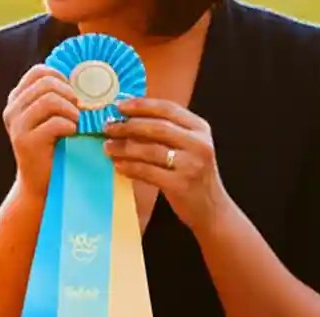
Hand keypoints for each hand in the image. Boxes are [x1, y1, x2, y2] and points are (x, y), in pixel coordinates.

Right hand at [3, 65, 79, 198]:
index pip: (38, 72)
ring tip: (76, 123)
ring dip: (71, 110)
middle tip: (78, 111)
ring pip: (50, 100)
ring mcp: (16, 125)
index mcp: (17, 99)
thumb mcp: (50, 118)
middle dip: (69, 95)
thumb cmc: (52, 148)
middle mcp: (12, 109)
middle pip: (46, 83)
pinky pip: (55, 122)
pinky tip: (71, 134)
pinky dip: (69, 126)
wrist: (40, 183)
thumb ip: (56, 97)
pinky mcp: (25, 141)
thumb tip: (82, 78)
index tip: (72, 95)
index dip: (60, 78)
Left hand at [103, 98, 233, 233]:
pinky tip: (118, 165)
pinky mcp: (180, 185)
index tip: (120, 106)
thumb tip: (129, 117)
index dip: (142, 105)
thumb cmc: (193, 175)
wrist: (211, 208)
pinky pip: (147, 172)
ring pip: (150, 150)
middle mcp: (198, 143)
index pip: (168, 109)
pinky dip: (130, 167)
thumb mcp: (189, 147)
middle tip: (108, 127)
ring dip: (124, 147)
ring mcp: (191, 164)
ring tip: (108, 147)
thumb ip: (168, 131)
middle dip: (128, 126)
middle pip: (157, 127)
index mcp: (200, 128)